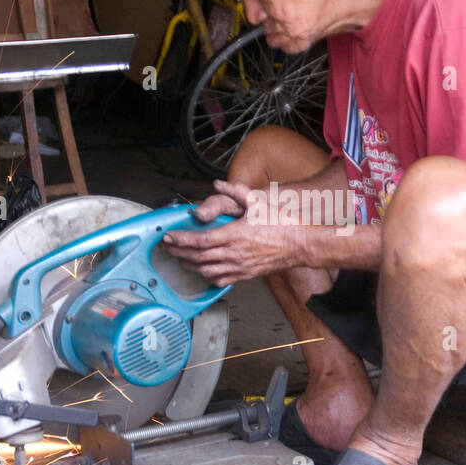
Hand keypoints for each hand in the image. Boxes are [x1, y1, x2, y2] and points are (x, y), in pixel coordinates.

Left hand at [163, 180, 301, 285]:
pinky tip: (200, 270)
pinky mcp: (244, 275)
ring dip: (189, 265)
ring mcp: (239, 267)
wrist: (299, 245)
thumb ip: (236, 191)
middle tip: (166, 247)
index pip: (200, 240)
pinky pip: (219, 280)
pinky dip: (205, 276)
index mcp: (235, 235)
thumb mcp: (258, 202)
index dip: (181, 240)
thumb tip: (217, 184)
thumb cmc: (281, 224)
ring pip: (206, 271)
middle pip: (198, 257)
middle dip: (178, 252)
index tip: (169, 236)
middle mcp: (235, 254)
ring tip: (178, 257)